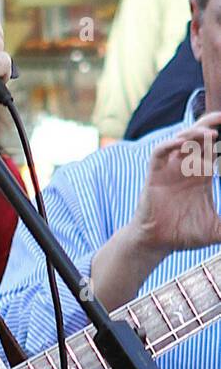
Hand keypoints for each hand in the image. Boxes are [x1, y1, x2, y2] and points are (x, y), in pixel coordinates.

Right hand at [128, 111, 220, 258]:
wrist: (158, 244)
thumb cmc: (185, 235)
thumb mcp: (216, 230)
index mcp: (202, 175)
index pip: (212, 147)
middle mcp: (186, 167)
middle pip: (197, 137)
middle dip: (209, 124)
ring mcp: (170, 169)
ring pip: (180, 140)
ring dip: (193, 133)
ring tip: (209, 133)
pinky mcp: (155, 175)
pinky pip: (160, 152)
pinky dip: (169, 145)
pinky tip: (181, 144)